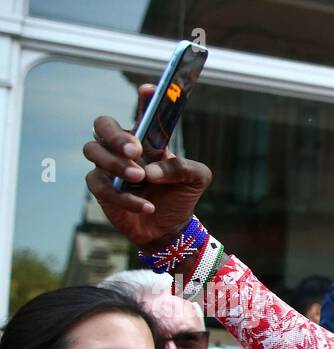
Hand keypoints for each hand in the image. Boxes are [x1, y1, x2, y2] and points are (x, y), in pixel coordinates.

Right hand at [83, 85, 211, 249]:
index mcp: (147, 138)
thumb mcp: (196, 179)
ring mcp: (108, 165)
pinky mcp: (100, 188)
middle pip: (102, 124)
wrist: (171, 229)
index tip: (150, 90)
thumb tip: (153, 170)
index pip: (143, 112)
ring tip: (139, 177)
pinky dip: (125, 197)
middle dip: (115, 134)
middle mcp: (123, 147)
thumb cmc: (180, 196)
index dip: (144, 99)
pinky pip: (100, 185)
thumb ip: (184, 167)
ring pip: (93, 151)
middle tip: (134, 149)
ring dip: (115, 163)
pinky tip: (147, 206)